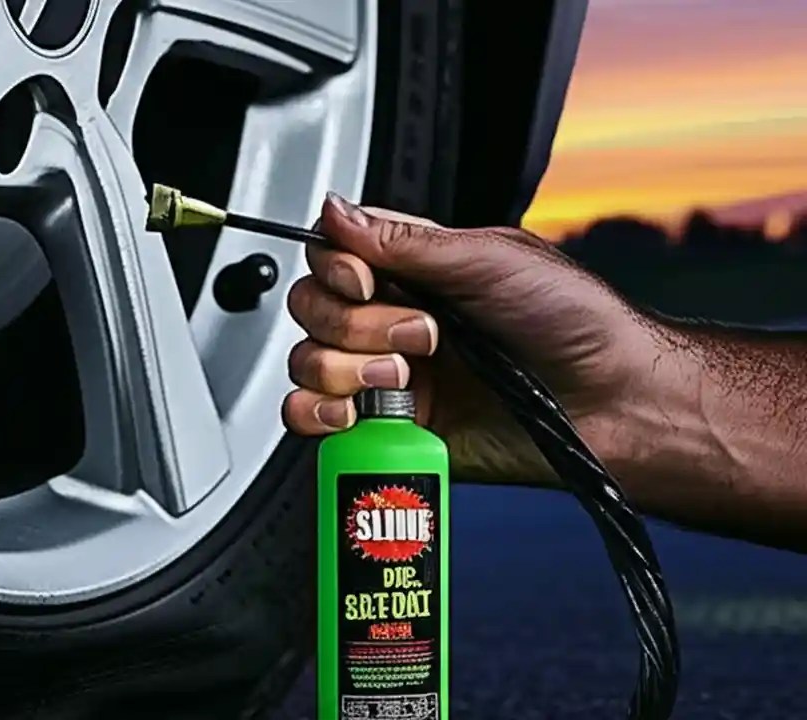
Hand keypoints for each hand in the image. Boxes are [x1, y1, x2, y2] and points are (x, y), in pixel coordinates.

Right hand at [282, 193, 667, 485]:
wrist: (613, 404)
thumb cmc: (577, 324)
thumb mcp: (488, 258)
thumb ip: (400, 239)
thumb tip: (336, 209)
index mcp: (417, 271)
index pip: (332, 254)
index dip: (335, 267)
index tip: (366, 280)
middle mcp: (395, 320)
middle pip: (312, 309)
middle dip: (355, 324)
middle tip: (422, 334)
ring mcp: (388, 377)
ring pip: (308, 363)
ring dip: (346, 369)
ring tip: (406, 377)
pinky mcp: (389, 430)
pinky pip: (313, 421)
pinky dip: (319, 415)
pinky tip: (360, 413)